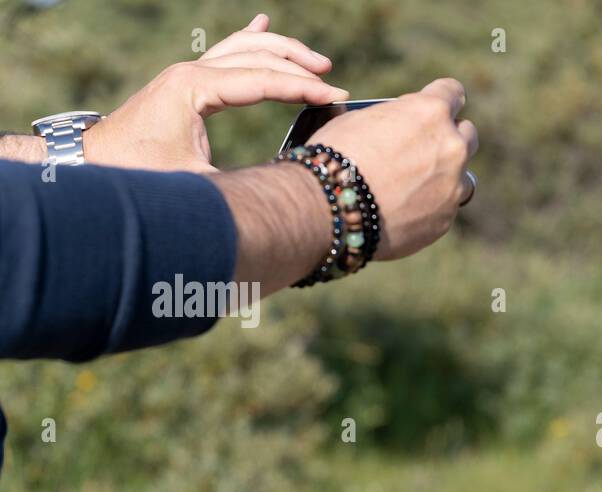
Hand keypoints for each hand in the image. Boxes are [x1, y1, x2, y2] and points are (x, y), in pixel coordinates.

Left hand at [84, 14, 347, 172]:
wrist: (95, 162)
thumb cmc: (140, 174)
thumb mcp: (192, 186)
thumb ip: (235, 185)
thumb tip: (280, 191)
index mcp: (194, 88)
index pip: (262, 80)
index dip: (304, 88)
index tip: (337, 96)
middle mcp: (192, 72)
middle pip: (258, 55)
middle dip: (300, 66)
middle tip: (334, 82)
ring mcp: (188, 73)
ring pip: (244, 47)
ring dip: (282, 51)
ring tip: (317, 63)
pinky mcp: (187, 82)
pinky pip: (226, 52)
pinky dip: (250, 38)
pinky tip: (263, 22)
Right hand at [311, 78, 478, 258]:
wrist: (331, 207)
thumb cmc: (336, 155)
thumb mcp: (362, 119)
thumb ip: (393, 120)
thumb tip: (398, 126)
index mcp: (431, 112)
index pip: (453, 92)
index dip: (443, 97)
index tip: (439, 104)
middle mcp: (452, 147)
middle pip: (467, 134)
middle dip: (450, 137)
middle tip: (429, 146)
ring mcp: (452, 186)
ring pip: (462, 176)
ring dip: (445, 176)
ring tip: (416, 185)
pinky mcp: (445, 219)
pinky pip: (445, 207)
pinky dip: (430, 206)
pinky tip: (405, 209)